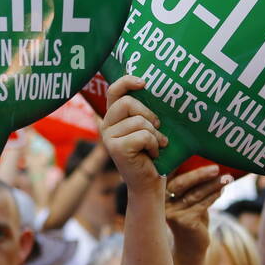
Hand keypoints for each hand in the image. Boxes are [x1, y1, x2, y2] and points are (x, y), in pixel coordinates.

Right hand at [100, 74, 167, 191]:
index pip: (114, 90)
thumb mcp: (149, 127)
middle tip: (158, 127)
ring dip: (155, 134)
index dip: (127, 81)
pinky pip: (143, 135)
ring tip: (157, 145)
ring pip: (139, 121)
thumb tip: (157, 89)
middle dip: (148, 114)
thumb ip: (145, 111)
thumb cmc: (153, 153)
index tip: (144, 83)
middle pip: (128, 103)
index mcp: (114, 117)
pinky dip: (154, 144)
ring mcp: (109, 137)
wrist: (149, 183)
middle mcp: (107, 125)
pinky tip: (152, 154)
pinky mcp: (116, 148)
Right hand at [165, 162, 228, 247]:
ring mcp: (172, 213)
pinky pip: (202, 205)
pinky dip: (214, 196)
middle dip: (199, 174)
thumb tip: (208, 159)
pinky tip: (222, 190)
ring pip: (194, 194)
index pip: (167, 173)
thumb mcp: (186, 198)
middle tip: (216, 167)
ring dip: (213, 184)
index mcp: (158, 192)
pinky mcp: (184, 222)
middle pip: (180, 183)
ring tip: (227, 178)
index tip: (193, 149)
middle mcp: (161, 202)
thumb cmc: (190, 216)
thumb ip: (190, 182)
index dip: (177, 161)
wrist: (190, 246)